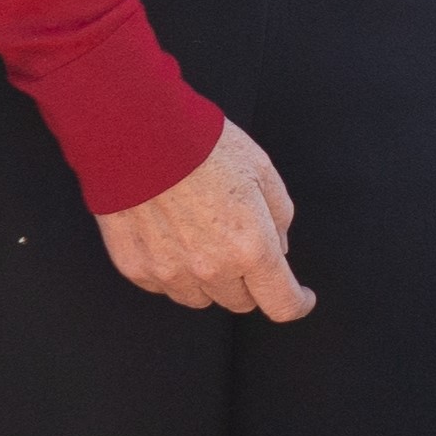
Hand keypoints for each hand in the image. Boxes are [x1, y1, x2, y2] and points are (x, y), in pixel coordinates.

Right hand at [101, 118, 311, 320]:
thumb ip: (279, 216)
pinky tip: (169, 235)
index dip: (296, 304)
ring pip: (201, 299)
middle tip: (238, 244)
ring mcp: (171, 272)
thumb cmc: (202, 145)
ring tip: (198, 236)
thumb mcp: (261, 170)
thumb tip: (280, 248)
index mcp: (251, 247)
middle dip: (248, 280)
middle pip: (241, 302)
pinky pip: (164, 285)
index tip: (299, 298)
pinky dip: (173, 270)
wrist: (136, 131)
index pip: (282, 304)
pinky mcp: (137, 268)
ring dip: (209, 279)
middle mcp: (212, 269)